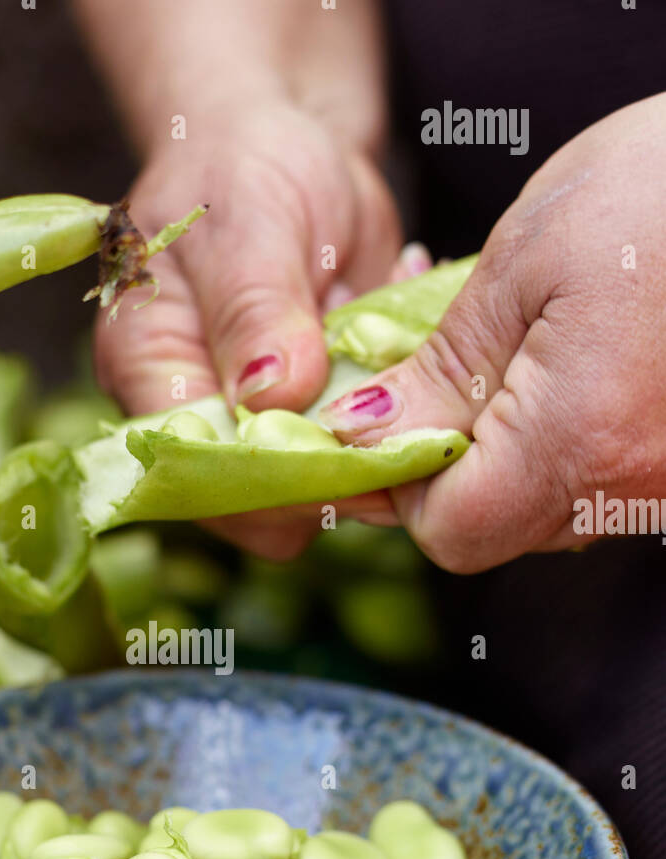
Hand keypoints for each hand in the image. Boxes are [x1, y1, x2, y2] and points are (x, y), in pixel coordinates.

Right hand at [92, 101, 402, 558]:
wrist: (284, 145)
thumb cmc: (240, 168)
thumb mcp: (249, 225)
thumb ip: (257, 313)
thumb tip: (274, 399)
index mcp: (148, 375)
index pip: (201, 474)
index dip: (273, 482)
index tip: (353, 451)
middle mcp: (194, 418)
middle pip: (260, 504)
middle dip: (335, 470)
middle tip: (405, 410)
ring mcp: (257, 428)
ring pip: (321, 490)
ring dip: (376, 444)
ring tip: (399, 363)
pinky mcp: (314, 421)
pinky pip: (361, 453)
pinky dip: (395, 417)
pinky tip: (403, 352)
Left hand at [319, 95, 665, 572]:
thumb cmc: (662, 187)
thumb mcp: (525, 264)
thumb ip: (439, 371)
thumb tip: (362, 435)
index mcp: (577, 441)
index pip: (447, 530)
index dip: (398, 483)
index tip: (376, 421)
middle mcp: (627, 488)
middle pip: (492, 529)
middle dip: (441, 467)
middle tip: (423, 383)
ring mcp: (663, 485)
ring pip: (541, 510)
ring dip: (496, 452)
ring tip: (495, 361)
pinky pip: (591, 482)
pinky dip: (551, 441)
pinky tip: (552, 370)